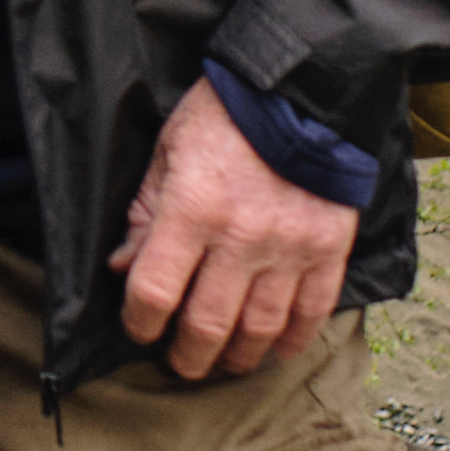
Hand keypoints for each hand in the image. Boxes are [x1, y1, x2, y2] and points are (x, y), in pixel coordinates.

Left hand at [111, 78, 356, 381]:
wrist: (302, 88)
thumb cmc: (223, 115)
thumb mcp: (167, 151)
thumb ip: (144, 213)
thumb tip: (122, 269)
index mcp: (192, 209)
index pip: (154, 292)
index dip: (140, 323)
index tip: (139, 328)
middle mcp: (241, 237)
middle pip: (206, 325)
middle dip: (187, 356)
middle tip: (180, 362)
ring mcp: (290, 247)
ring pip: (259, 329)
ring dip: (237, 357)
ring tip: (224, 361)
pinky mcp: (328, 248)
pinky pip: (311, 311)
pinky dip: (292, 339)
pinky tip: (276, 349)